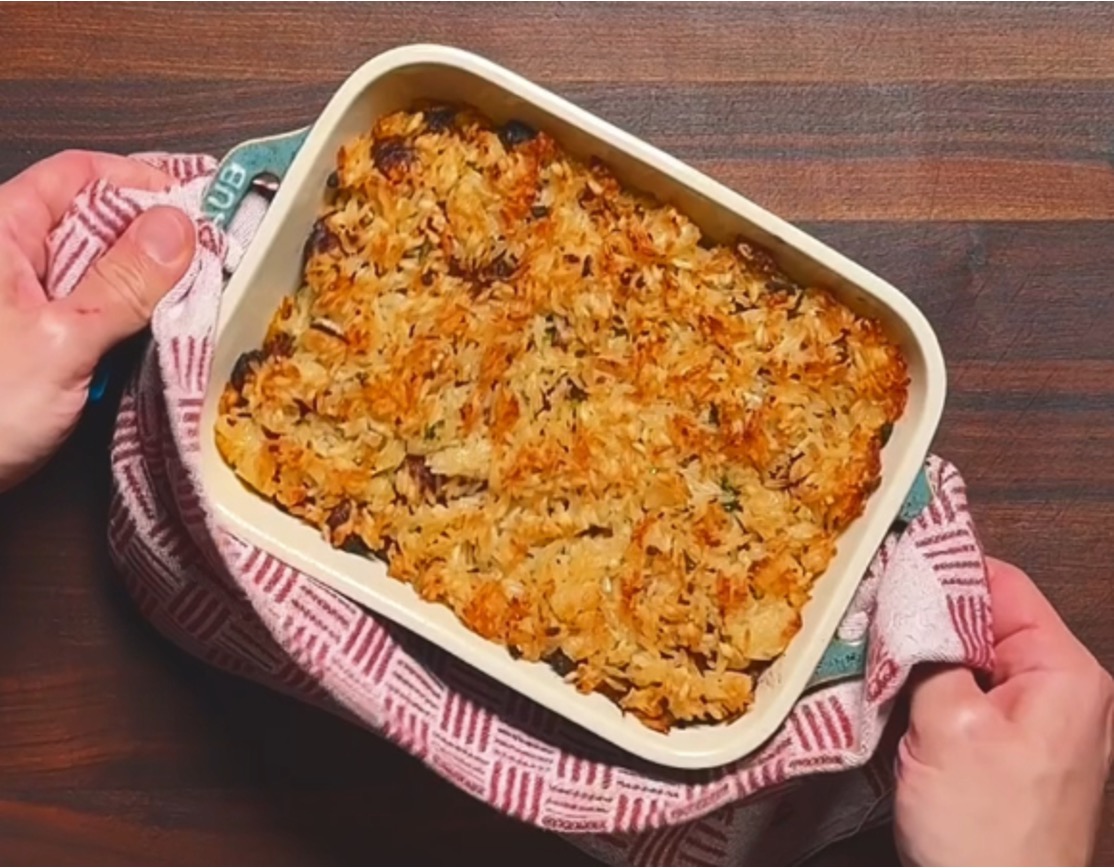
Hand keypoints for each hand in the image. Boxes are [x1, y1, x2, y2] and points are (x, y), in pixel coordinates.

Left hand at [0, 150, 195, 491]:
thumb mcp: (59, 339)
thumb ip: (123, 284)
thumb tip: (178, 231)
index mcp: (1, 232)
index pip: (82, 176)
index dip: (144, 180)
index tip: (204, 201)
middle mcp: (15, 261)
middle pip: (100, 223)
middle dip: (160, 237)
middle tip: (218, 253)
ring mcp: (31, 305)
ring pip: (106, 274)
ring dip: (152, 287)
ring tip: (203, 297)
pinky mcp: (45, 346)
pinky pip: (102, 319)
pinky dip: (136, 325)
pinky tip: (167, 337)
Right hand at [895, 557, 1113, 865]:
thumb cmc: (989, 838)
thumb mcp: (950, 727)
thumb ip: (929, 652)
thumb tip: (907, 598)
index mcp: (1063, 673)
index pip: (1001, 584)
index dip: (943, 568)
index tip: (886, 558)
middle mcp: (1055, 692)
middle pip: (979, 623)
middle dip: (920, 620)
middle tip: (863, 614)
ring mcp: (1029, 726)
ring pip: (962, 664)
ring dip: (915, 663)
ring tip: (867, 658)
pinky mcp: (1001, 755)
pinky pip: (958, 702)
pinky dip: (920, 697)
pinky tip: (885, 702)